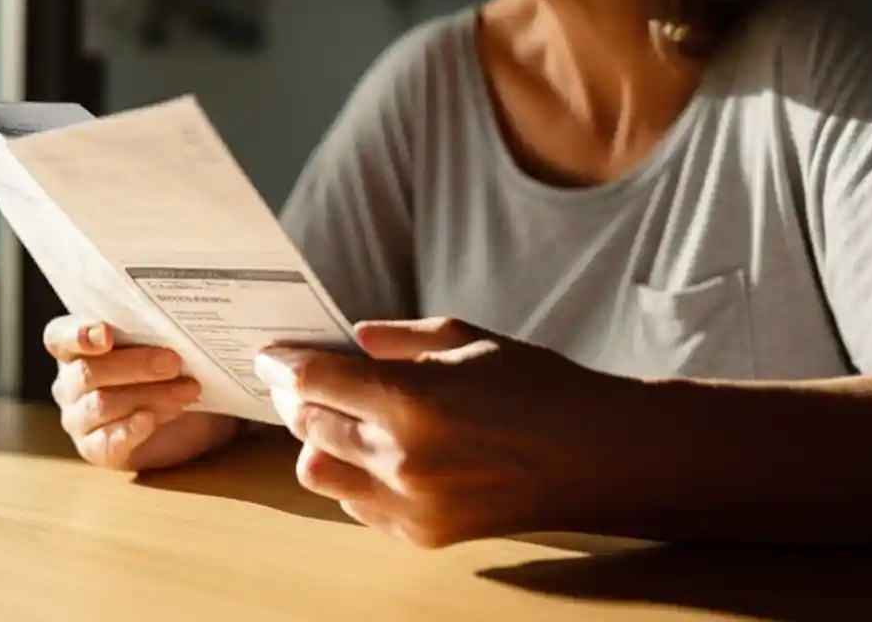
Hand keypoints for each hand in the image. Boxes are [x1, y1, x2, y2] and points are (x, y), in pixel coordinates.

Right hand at [46, 317, 240, 470]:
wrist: (191, 416)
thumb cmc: (168, 370)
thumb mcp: (162, 344)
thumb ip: (152, 330)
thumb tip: (173, 316)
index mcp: (75, 349)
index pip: (60, 337)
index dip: (78, 334)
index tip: (106, 335)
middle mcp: (70, 383)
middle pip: (88, 372)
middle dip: (135, 365)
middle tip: (172, 362)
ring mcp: (79, 419)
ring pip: (102, 405)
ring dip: (149, 395)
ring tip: (186, 390)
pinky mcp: (97, 449)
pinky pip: (106, 442)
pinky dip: (130, 430)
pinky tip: (150, 420)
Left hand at [254, 317, 642, 547]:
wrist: (599, 459)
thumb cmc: (541, 388)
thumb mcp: (470, 341)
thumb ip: (399, 337)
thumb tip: (352, 339)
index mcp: (412, 399)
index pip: (314, 381)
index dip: (284, 364)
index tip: (272, 355)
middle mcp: (401, 457)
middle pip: (306, 427)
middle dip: (299, 399)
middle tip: (308, 381)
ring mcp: (409, 503)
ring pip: (318, 474)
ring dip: (319, 444)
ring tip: (346, 421)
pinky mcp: (422, 534)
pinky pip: (356, 507)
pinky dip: (353, 478)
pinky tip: (380, 456)